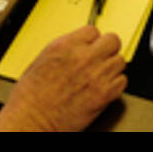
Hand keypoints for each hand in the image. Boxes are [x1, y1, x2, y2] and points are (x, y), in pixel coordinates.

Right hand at [0, 26, 126, 130]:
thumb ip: (64, 49)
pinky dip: (116, 85)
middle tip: (102, 57)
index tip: (90, 46)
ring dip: (112, 67)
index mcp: (66, 46)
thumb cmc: (30, 97)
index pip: (93, 30)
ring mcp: (96, 75)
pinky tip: (105, 87)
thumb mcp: (42, 60)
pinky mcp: (104, 95)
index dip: (92, 40)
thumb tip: (76, 47)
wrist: (32, 120)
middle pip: (113, 41)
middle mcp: (84, 58)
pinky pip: (122, 81)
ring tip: (102, 74)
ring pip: (120, 61)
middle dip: (108, 49)